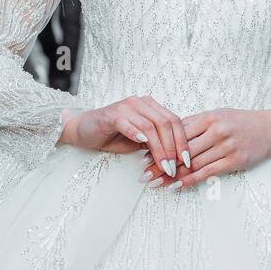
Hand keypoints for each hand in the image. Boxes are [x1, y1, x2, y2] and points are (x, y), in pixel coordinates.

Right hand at [59, 96, 188, 173]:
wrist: (82, 130)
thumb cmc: (111, 135)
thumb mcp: (138, 142)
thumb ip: (155, 144)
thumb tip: (175, 159)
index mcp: (150, 106)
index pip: (174, 121)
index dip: (183, 141)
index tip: (188, 160)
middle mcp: (141, 102)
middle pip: (166, 123)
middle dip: (174, 147)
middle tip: (176, 166)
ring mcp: (127, 107)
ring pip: (151, 126)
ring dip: (160, 148)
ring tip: (164, 165)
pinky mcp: (113, 115)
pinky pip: (129, 123)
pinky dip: (138, 134)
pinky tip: (143, 144)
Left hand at [142, 107, 270, 190]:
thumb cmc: (242, 121)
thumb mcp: (219, 115)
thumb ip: (196, 124)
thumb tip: (169, 134)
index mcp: (209, 117)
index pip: (178, 132)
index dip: (159, 144)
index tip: (143, 154)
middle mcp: (216, 131)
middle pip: (181, 149)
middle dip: (159, 163)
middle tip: (142, 173)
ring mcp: (226, 146)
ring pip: (192, 163)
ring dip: (170, 175)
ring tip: (154, 183)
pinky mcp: (234, 161)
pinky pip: (207, 173)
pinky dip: (189, 180)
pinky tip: (176, 186)